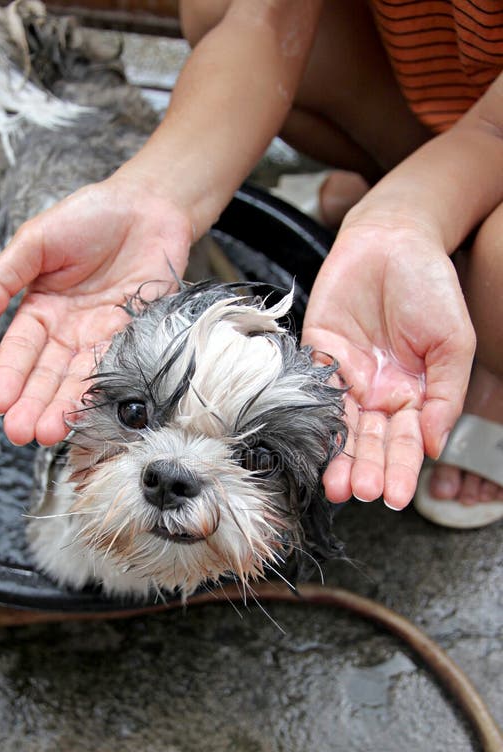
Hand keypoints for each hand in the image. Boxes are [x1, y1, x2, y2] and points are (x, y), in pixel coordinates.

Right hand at [0, 174, 191, 444]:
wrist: (148, 205)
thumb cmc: (90, 216)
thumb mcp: (35, 241)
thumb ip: (3, 279)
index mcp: (41, 310)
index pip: (19, 350)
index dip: (8, 377)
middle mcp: (70, 331)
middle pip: (47, 375)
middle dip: (33, 404)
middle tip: (20, 433)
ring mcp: (102, 338)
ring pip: (79, 380)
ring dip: (64, 408)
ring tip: (48, 433)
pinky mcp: (136, 338)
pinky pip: (117, 369)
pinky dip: (102, 391)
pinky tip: (88, 413)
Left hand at [303, 218, 475, 509]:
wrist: (393, 240)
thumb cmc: (430, 286)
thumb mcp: (453, 342)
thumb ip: (445, 394)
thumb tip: (434, 444)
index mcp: (414, 395)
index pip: (406, 442)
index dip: (401, 469)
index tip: (395, 496)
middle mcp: (377, 394)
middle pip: (370, 442)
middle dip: (367, 469)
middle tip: (363, 493)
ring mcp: (346, 378)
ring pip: (339, 428)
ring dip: (338, 458)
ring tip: (337, 486)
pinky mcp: (317, 358)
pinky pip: (314, 393)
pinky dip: (313, 419)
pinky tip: (313, 445)